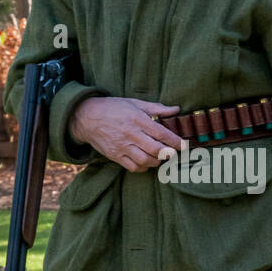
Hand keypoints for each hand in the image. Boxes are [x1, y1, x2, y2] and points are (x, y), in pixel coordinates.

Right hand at [69, 96, 183, 172]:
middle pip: (156, 149)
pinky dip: (143, 168)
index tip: (184, 145)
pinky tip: (147, 162)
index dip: (175, 141)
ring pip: (145, 160)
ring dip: (156, 161)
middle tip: (173, 153)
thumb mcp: (134, 103)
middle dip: (168, 154)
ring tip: (160, 157)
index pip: (161, 133)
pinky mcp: (115, 155)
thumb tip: (176, 109)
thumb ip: (156, 108)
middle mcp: (130, 134)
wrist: (87, 117)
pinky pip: (133, 167)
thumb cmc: (113, 108)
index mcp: (137, 119)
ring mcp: (122, 146)